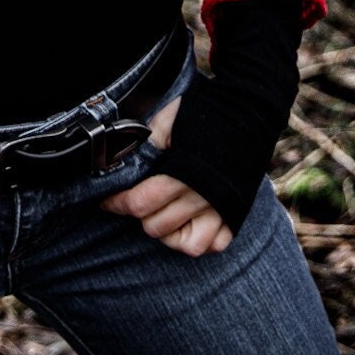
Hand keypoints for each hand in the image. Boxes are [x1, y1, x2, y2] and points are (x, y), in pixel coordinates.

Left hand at [100, 96, 233, 255]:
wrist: (247, 108)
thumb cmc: (202, 111)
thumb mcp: (166, 121)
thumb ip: (144, 144)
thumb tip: (120, 159)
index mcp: (181, 172)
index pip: (140, 203)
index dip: (118, 204)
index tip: (107, 202)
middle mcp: (202, 196)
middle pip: (157, 227)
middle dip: (140, 215)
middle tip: (138, 199)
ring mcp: (222, 208)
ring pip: (187, 245)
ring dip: (169, 233)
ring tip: (162, 214)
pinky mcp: (236, 213)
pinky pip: (215, 244)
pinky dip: (200, 240)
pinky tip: (188, 222)